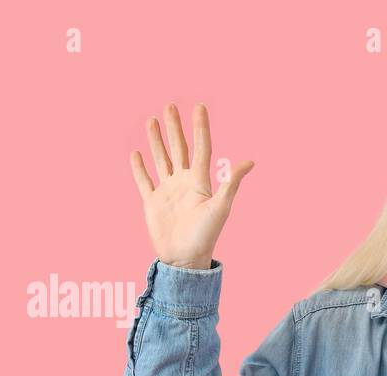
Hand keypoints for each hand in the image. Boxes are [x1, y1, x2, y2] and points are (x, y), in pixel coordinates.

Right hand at [129, 102, 254, 268]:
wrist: (185, 258)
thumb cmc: (206, 235)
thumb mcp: (220, 207)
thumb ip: (231, 183)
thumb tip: (251, 162)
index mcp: (200, 182)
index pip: (201, 148)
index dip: (200, 128)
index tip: (199, 107)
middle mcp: (183, 183)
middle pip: (179, 149)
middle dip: (174, 128)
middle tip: (170, 106)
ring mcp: (167, 191)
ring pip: (161, 159)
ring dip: (156, 141)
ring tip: (152, 121)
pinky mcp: (152, 202)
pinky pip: (144, 180)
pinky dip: (139, 167)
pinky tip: (136, 153)